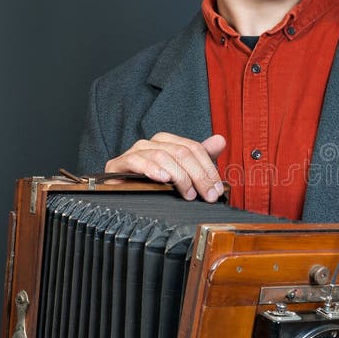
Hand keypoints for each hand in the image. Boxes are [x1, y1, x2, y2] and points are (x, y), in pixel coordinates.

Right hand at [105, 132, 226, 201]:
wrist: (121, 197)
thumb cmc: (152, 186)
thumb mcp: (182, 172)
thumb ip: (201, 156)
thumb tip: (221, 140)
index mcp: (166, 142)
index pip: (193, 148)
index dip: (208, 168)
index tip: (217, 190)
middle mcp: (151, 143)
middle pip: (181, 152)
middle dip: (198, 175)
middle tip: (207, 195)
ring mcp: (134, 152)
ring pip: (162, 155)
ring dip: (179, 176)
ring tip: (188, 193)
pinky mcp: (118, 164)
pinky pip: (136, 161)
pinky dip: (151, 169)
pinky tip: (162, 179)